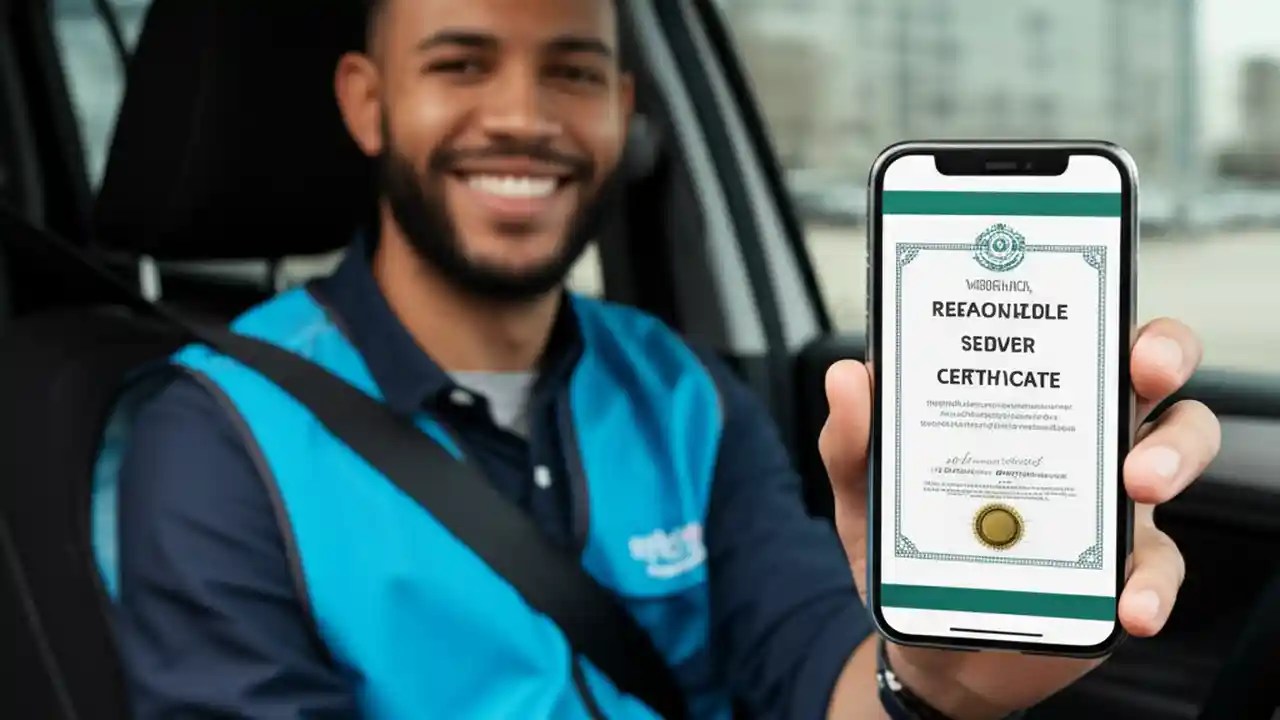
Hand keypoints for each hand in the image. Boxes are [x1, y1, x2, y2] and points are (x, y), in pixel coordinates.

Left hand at [819, 318, 1220, 718]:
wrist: (926, 643)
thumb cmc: (909, 544)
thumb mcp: (866, 489)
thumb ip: (851, 439)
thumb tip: (847, 376)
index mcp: (1023, 403)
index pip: (1078, 336)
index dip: (1096, 309)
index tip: (1101, 309)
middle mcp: (1079, 440)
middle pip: (1150, 376)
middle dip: (1161, 358)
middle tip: (1144, 375)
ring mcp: (1108, 504)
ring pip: (1176, 454)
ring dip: (1169, 459)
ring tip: (1136, 485)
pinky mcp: (1119, 572)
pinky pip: (1158, 569)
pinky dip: (1151, 585)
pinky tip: (1130, 602)